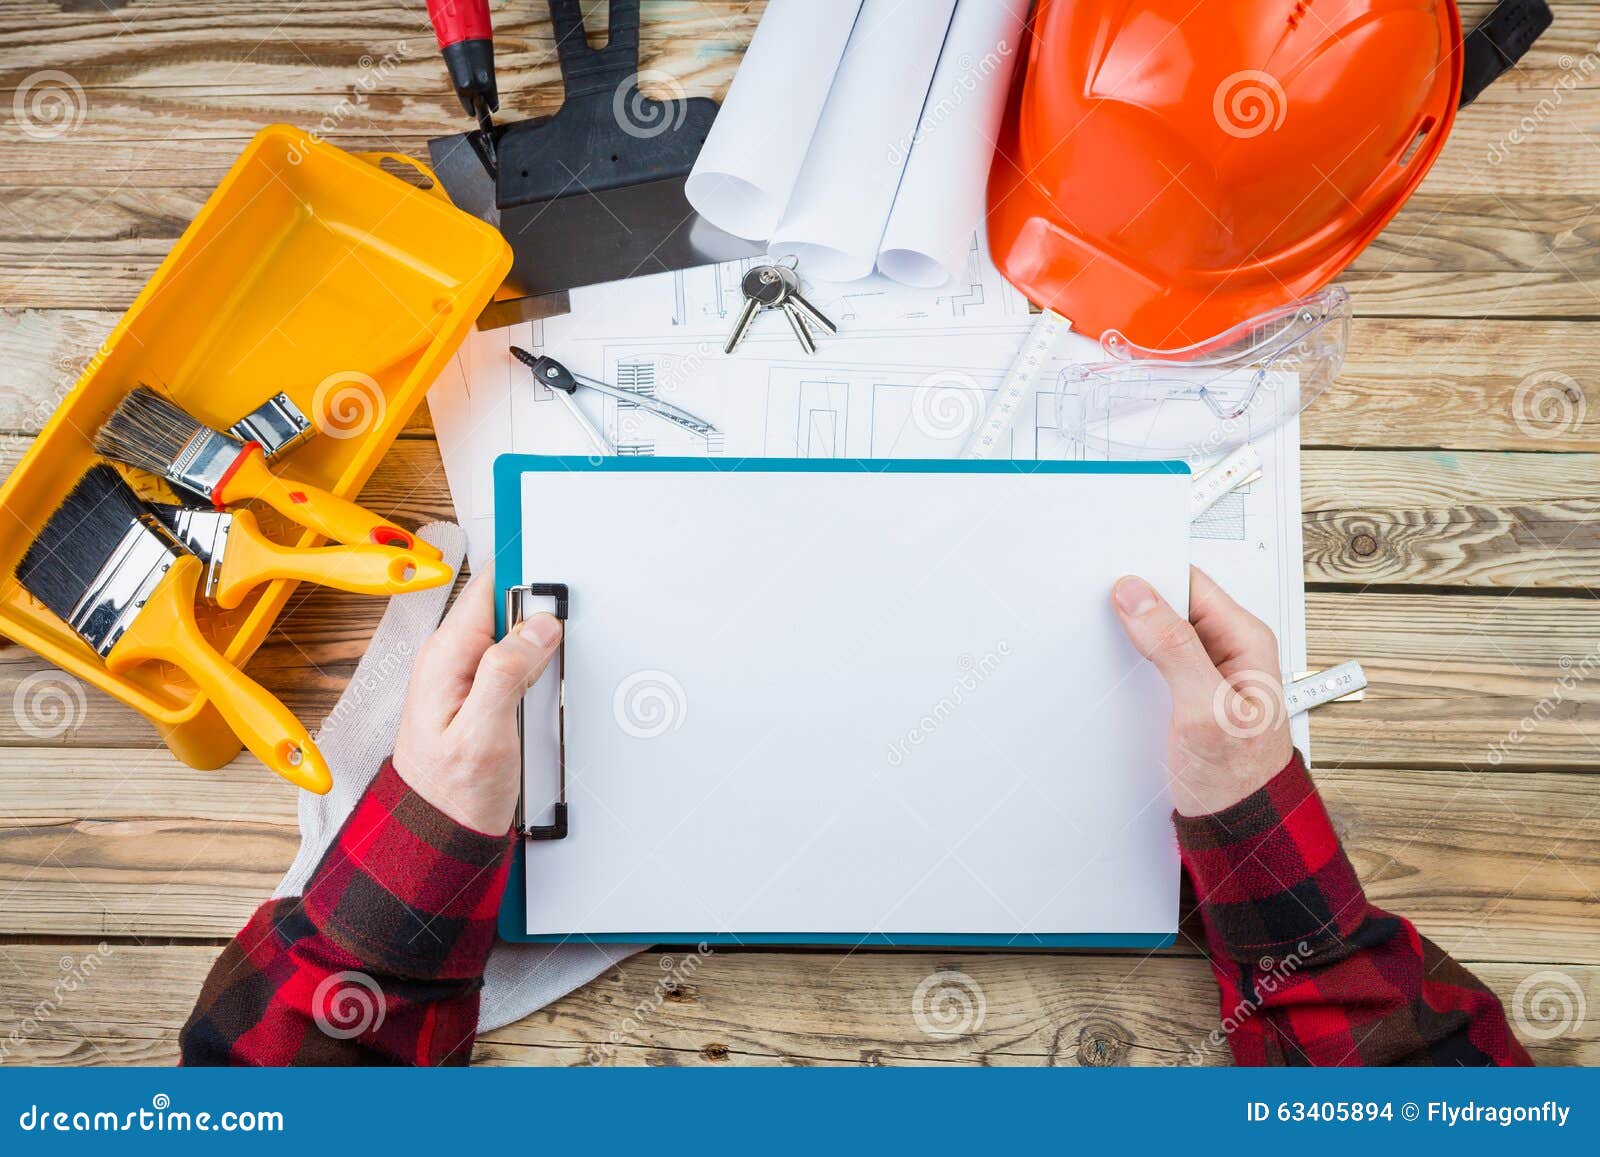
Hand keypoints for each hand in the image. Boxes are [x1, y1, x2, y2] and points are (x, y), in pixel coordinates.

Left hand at [393, 568, 562, 834]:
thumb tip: (538, 626)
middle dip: (539, 617)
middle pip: (506, 606)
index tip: (555, 595)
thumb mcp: (484, 733)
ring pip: (514, 633)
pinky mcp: (478, 689)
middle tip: (555, 652)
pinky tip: (538, 692)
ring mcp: (463, 671)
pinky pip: (513, 659)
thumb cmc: (452, 791)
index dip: (527, 581)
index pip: (489, 586)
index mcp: (446, 655)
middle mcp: (450, 656)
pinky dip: (534, 668)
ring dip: (539, 647)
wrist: (438, 830)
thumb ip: (507, 672)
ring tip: (542, 683)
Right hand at [1111, 566, 1292, 816]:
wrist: (1237, 829)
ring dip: (1129, 637)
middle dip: (1135, 606)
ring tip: (1102, 644)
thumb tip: (1138, 597)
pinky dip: (1130, 663)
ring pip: (1157, 634)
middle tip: (1099, 611)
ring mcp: (1206, 672)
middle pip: (1171, 605)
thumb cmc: (1239, 780)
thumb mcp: (1204, 711)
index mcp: (1245, 641)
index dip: (1150, 577)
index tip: (1113, 580)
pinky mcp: (1186, 694)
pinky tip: (1114, 674)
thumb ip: (1173, 649)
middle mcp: (1228, 650)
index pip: (1191, 583)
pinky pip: (1152, 662)